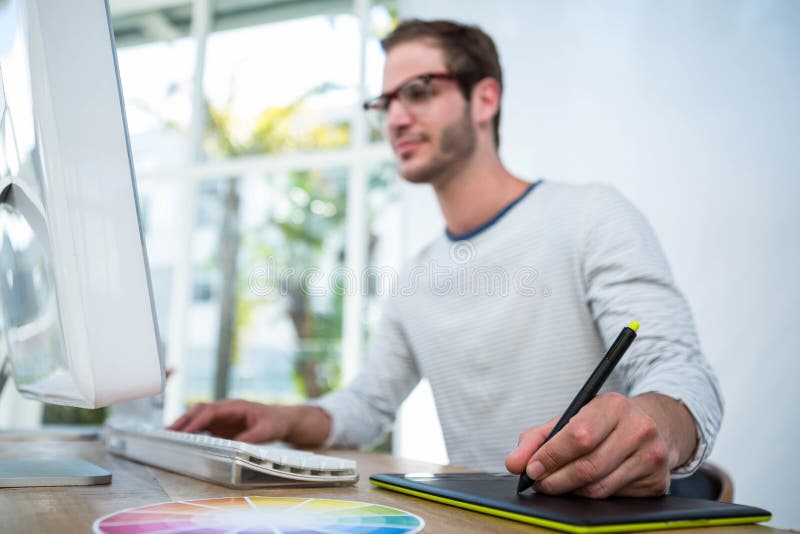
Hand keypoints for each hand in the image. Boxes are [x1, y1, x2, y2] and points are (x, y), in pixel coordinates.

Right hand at [168, 399, 330, 445]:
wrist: (282, 420)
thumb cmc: (275, 422)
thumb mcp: (267, 431)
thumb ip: (251, 437)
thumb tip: (234, 444)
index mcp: (236, 406)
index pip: (212, 411)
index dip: (198, 421)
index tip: (186, 432)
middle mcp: (226, 409)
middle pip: (200, 410)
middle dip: (183, 420)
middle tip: (167, 433)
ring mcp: (223, 416)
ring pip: (198, 416)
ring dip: (183, 424)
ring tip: (166, 436)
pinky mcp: (222, 425)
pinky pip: (202, 425)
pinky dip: (190, 430)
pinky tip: (179, 439)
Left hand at [505, 392, 691, 497]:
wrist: (651, 426)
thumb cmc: (602, 423)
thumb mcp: (570, 419)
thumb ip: (536, 439)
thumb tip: (513, 464)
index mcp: (613, 405)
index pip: (578, 435)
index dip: (551, 456)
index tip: (531, 469)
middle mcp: (639, 428)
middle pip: (588, 466)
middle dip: (555, 479)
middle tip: (539, 484)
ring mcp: (652, 456)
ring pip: (599, 488)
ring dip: (570, 491)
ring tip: (556, 485)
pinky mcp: (658, 482)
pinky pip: (614, 498)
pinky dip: (590, 497)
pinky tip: (582, 487)